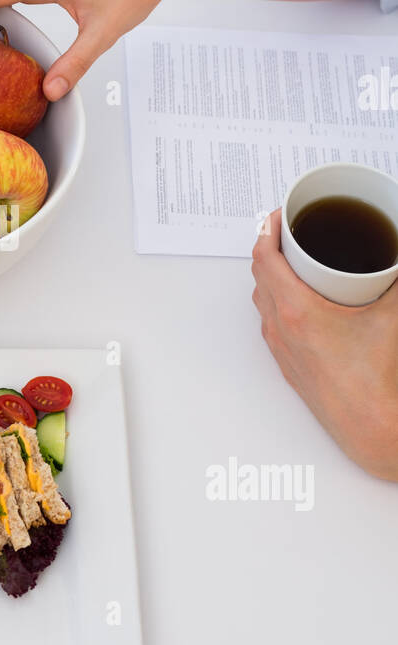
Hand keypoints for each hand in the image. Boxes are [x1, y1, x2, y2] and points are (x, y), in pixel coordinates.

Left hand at [252, 213, 397, 480]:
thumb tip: (397, 256)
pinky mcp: (289, 365)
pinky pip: (272, 323)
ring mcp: (282, 349)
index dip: (266, 229)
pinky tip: (301, 301)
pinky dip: (278, 302)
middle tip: (290, 231)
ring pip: (263, 301)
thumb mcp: (393, 318)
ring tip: (296, 262)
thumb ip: (397, 280)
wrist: (373, 430)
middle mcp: (281, 329)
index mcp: (296, 311)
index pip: (264, 258)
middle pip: (259, 275)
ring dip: (272, 276)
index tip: (278, 214)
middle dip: (271, 247)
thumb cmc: (376, 383)